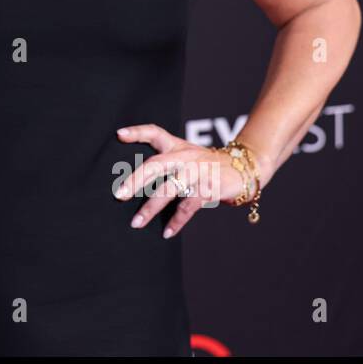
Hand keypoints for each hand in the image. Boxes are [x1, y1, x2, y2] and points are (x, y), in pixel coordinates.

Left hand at [112, 123, 266, 238]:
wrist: (243, 169)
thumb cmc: (205, 164)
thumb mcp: (185, 154)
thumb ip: (163, 158)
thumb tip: (130, 180)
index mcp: (176, 146)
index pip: (154, 133)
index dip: (137, 132)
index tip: (119, 135)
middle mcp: (185, 157)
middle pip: (156, 164)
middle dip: (136, 179)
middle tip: (119, 195)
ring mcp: (197, 172)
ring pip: (170, 189)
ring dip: (151, 208)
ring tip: (136, 223)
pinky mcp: (209, 188)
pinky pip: (189, 206)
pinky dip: (177, 220)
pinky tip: (167, 232)